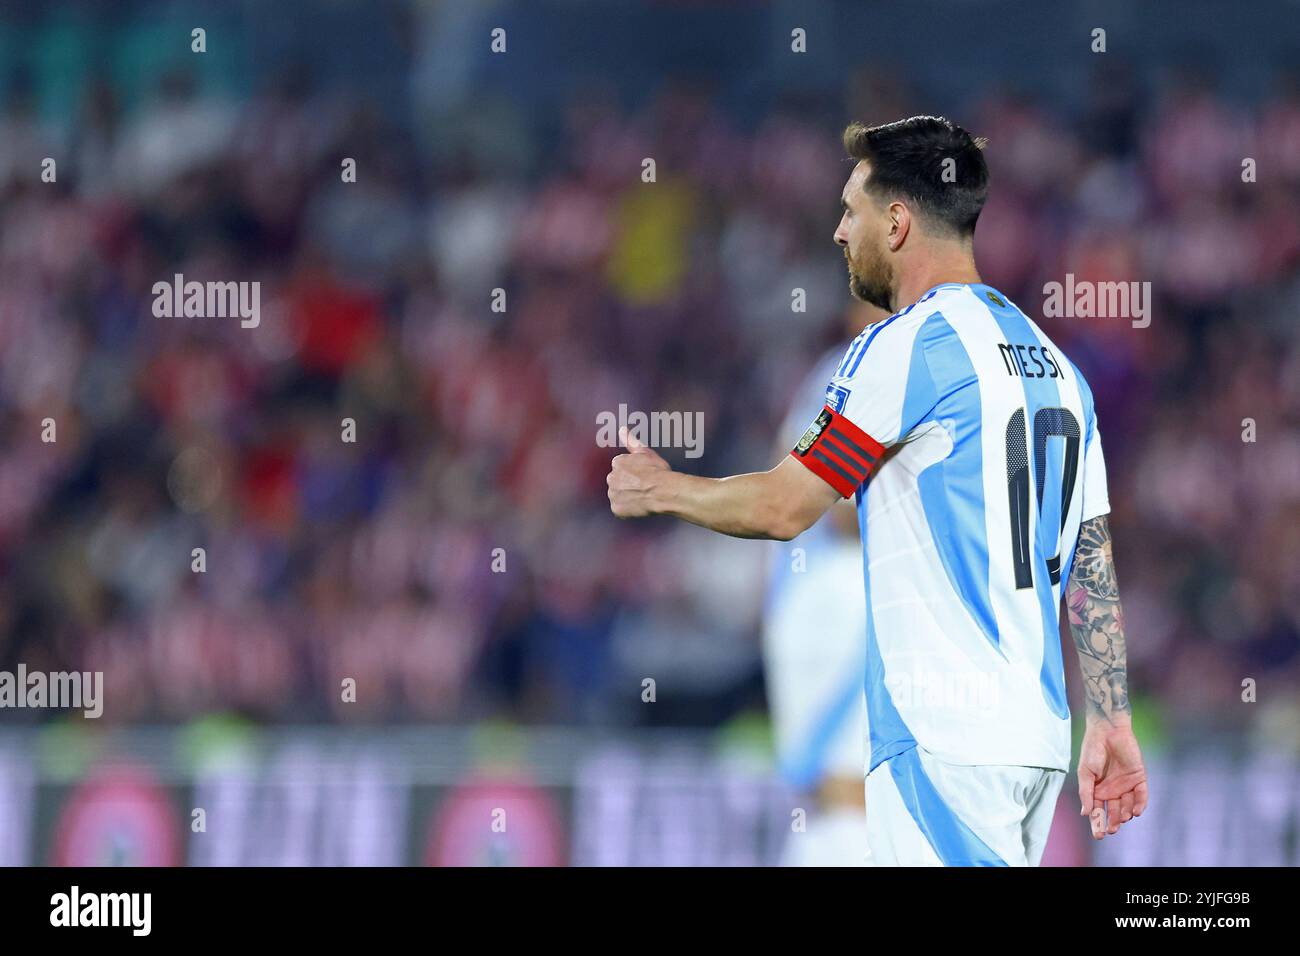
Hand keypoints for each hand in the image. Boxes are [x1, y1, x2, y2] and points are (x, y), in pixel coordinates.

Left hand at [607, 426, 671, 518]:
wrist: (664, 491)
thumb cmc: (658, 472)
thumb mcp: (646, 453)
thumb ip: (631, 441)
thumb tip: (622, 430)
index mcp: (617, 463)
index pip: (621, 468)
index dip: (634, 473)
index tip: (643, 476)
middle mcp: (611, 478)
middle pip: (617, 482)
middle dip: (627, 485)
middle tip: (643, 487)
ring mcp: (613, 494)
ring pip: (618, 496)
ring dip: (626, 497)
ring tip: (642, 496)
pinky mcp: (616, 508)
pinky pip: (619, 509)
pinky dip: (627, 509)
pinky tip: (639, 505)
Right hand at [1078, 720, 1148, 839]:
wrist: (1107, 731)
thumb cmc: (1092, 750)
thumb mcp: (1085, 773)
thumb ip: (1086, 793)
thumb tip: (1085, 813)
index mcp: (1097, 790)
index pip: (1098, 811)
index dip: (1098, 823)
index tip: (1098, 835)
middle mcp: (1112, 790)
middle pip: (1114, 812)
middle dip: (1113, 823)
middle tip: (1112, 830)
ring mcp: (1126, 785)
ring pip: (1128, 806)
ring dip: (1125, 815)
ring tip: (1122, 818)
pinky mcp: (1139, 778)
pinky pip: (1141, 795)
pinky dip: (1139, 804)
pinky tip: (1136, 812)